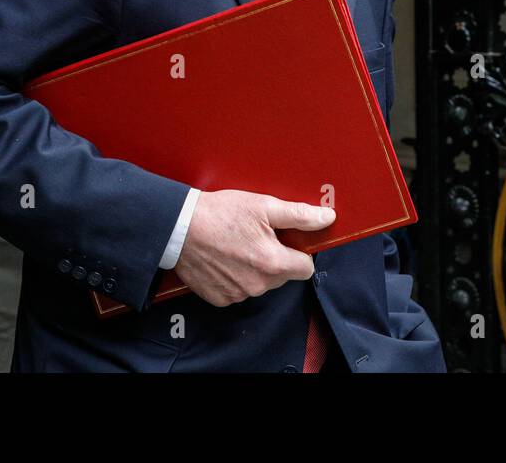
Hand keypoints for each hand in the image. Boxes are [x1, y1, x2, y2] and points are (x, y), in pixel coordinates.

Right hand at [172, 189, 334, 306]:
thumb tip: (327, 218)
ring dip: (255, 268)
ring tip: (238, 245)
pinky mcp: (220, 298)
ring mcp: (238, 294)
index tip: (287, 239)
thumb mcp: (263, 206)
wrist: (178, 227)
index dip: (299, 252)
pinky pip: (239, 290)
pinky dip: (236, 277)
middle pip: (283, 276)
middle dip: (276, 258)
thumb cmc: (220, 214)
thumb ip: (298, 215)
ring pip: (261, 283)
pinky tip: (225, 258)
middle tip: (258, 236)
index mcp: (272, 263)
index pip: (306, 268)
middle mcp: (257, 285)